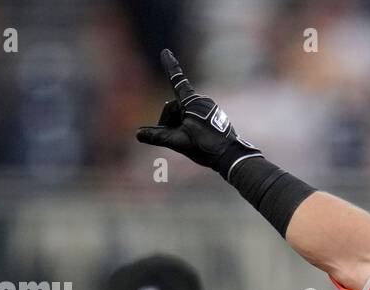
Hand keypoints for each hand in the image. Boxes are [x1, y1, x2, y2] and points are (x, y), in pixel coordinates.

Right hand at [135, 49, 260, 176]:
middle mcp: (202, 101)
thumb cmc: (206, 147)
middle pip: (176, 107)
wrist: (230, 156)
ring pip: (185, 113)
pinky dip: (189, 126)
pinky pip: (195, 117)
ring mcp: (209, 108)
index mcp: (192, 103)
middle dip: (170, 121)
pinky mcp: (214, 115)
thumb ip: (158, 137)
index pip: (177, 82)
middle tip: (177, 138)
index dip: (170, 67)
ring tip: (188, 141)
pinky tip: (195, 139)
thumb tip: (138, 133)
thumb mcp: (179, 142)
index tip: (166, 52)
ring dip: (179, 125)